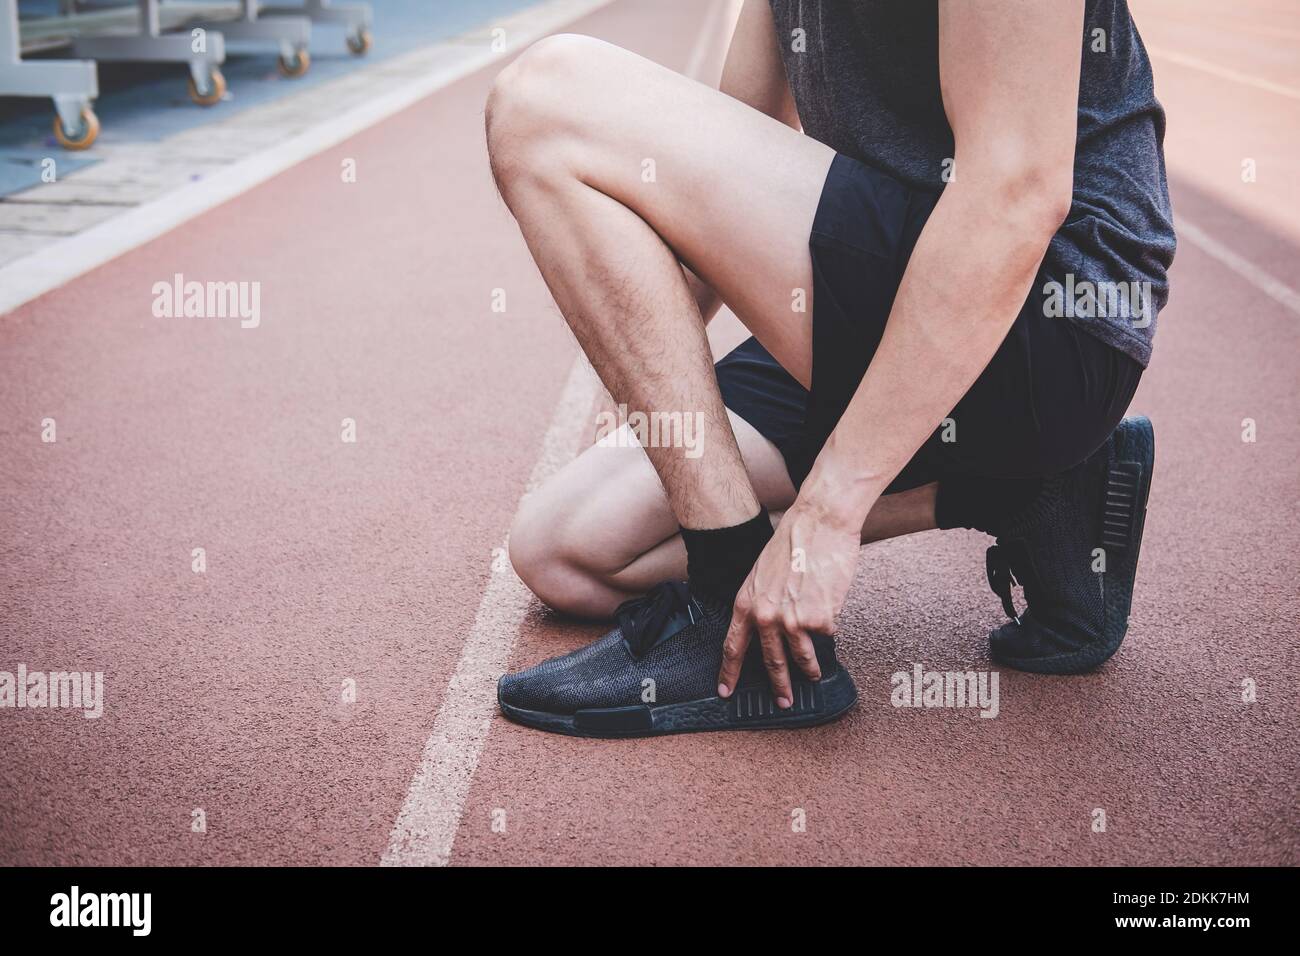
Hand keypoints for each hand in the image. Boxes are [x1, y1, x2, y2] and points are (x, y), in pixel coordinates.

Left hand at [717, 499, 861, 706]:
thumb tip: (769, 626)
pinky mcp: (820, 620)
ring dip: (809, 670)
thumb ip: (761, 603)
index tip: (725, 692)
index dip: (728, 672)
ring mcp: (794, 621)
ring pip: (802, 657)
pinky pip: (828, 632)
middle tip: (782, 702)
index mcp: (746, 604)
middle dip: (778, 685)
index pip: (733, 647)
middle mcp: (766, 617)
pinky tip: (831, 604)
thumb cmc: (792, 544)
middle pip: (770, 662)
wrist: (818, 526)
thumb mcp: (762, 574)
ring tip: (813, 677)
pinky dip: (831, 623)